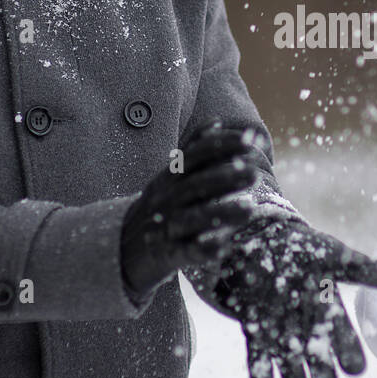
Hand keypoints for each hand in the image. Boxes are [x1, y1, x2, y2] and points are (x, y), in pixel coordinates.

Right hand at [119, 121, 264, 302]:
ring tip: (250, 208)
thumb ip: (194, 152)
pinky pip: (186, 252)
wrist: (121, 247)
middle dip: (225, 177)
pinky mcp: (167, 255)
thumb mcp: (170, 177)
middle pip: (196, 185)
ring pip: (193, 218)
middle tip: (254, 173)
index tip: (250, 140)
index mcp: (170, 177)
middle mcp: (167, 198)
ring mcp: (166, 226)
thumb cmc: (159, 207)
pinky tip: (223, 247)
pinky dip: (204, 250)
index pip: (195, 155)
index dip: (221, 145)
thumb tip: (218, 122)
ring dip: (222, 212)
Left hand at [192, 216, 376, 377]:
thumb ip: (356, 266)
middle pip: (320, 362)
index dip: (350, 355)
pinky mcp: (257, 333)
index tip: (355, 368)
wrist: (265, 241)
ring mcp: (283, 334)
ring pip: (292, 367)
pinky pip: (259, 360)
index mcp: (331, 314)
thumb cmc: (304, 248)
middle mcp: (310, 331)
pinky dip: (261, 375)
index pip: (346, 341)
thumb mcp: (332, 254)